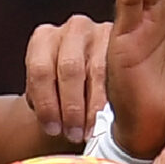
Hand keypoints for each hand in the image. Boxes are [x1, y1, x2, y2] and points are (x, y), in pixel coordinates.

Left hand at [22, 13, 112, 142]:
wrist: (86, 78)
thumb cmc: (62, 88)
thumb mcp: (47, 92)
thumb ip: (45, 104)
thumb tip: (54, 128)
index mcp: (44, 39)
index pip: (40, 70)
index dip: (46, 104)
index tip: (53, 129)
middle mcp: (72, 30)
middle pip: (69, 69)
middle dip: (71, 107)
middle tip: (73, 133)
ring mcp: (100, 32)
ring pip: (97, 72)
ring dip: (93, 107)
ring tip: (90, 131)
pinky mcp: (124, 43)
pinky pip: (119, 72)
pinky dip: (113, 99)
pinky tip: (111, 118)